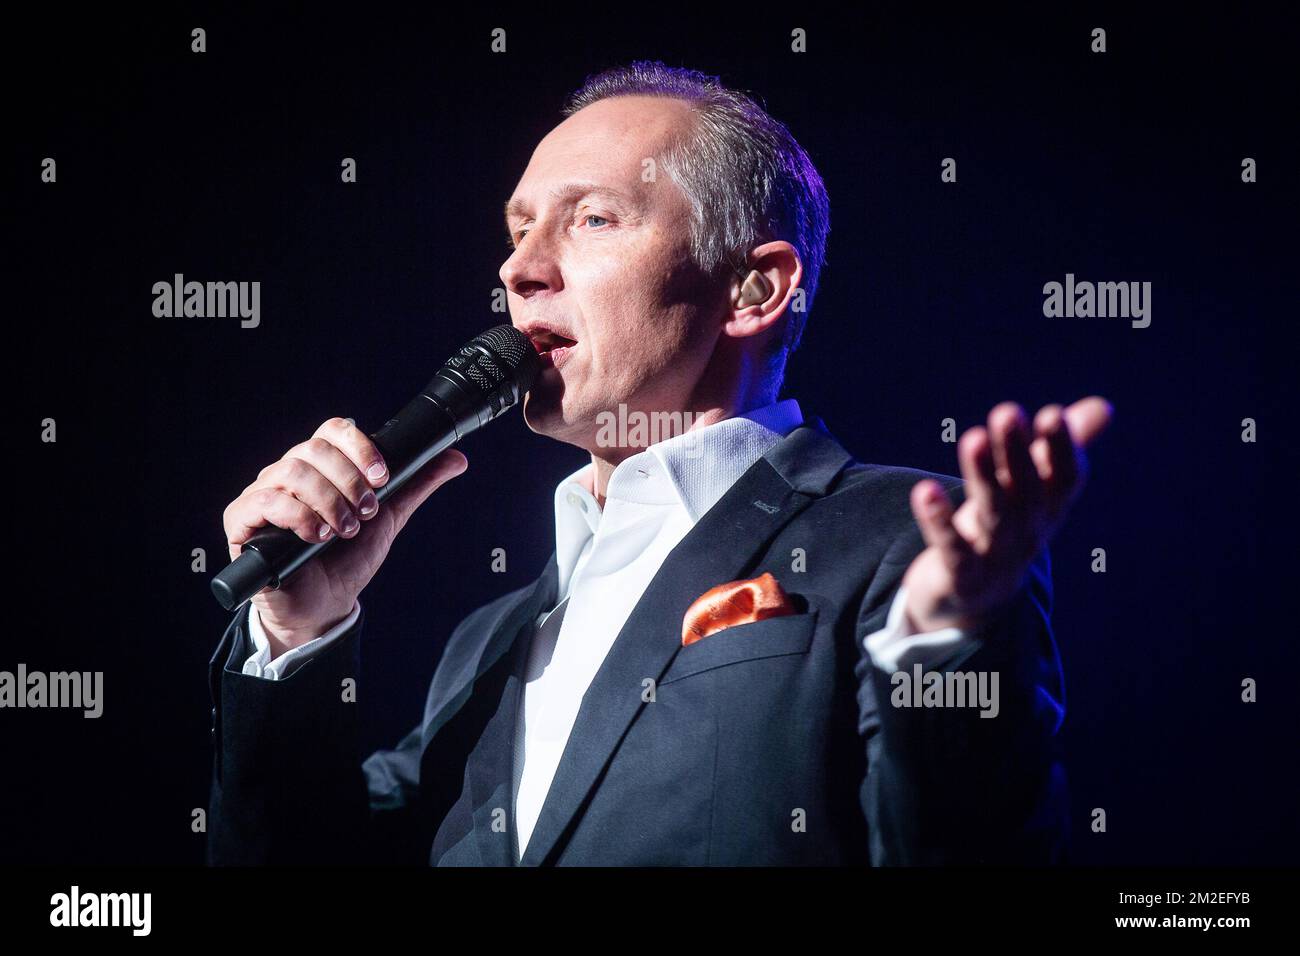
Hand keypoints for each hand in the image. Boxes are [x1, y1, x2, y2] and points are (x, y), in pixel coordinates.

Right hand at [222, 416, 467, 653]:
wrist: (325, 606)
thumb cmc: (348, 559)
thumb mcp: (388, 518)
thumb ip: (416, 485)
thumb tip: (457, 459)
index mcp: (320, 466)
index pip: (333, 431)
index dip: (360, 447)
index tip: (383, 477)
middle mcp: (287, 473)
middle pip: (314, 449)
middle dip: (350, 481)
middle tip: (367, 513)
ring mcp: (263, 494)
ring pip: (290, 470)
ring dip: (328, 500)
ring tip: (344, 529)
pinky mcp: (241, 521)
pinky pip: (263, 500)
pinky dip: (298, 516)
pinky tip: (317, 536)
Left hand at [900, 397, 1112, 632]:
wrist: (972, 600)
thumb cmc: (1003, 528)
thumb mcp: (1031, 489)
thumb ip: (1058, 449)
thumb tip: (1104, 407)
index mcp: (1048, 509)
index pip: (1065, 479)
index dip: (1062, 449)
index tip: (1053, 414)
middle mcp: (1028, 533)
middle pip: (1025, 490)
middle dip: (1017, 452)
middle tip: (1007, 412)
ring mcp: (996, 558)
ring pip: (992, 514)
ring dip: (983, 477)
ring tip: (972, 439)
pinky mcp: (960, 577)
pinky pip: (951, 548)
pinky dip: (939, 521)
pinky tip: (925, 491)